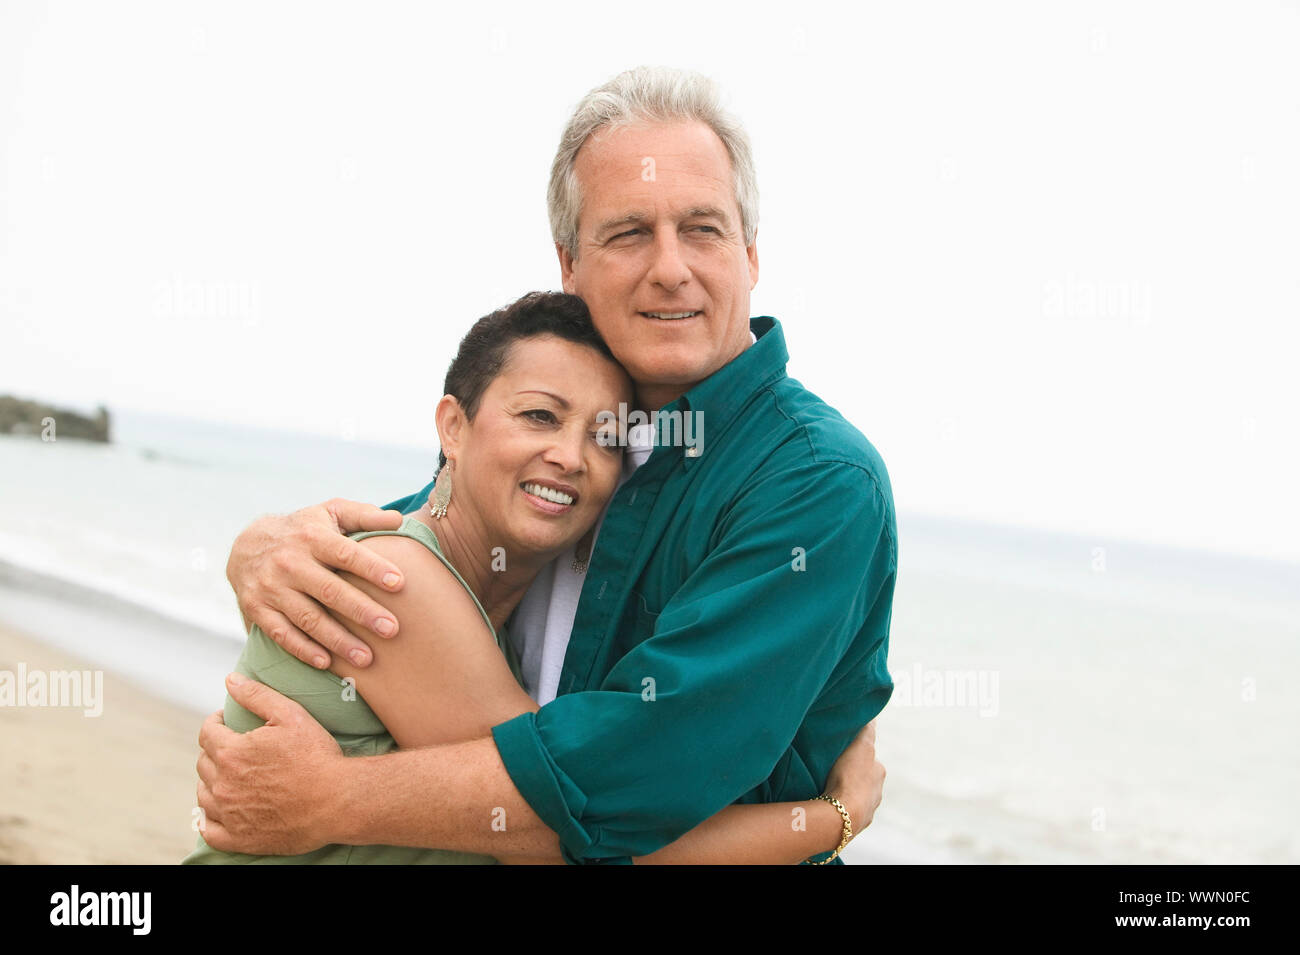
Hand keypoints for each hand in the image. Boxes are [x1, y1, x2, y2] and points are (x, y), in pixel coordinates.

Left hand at [195, 673, 347, 854]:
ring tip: (230, 776)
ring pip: (204, 795)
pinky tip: (220, 811)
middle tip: (233, 748)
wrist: (337, 801)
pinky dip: (209, 820)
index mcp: (232, 752)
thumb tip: (231, 680)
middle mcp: (223, 784)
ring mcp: (229, 814)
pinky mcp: (239, 839)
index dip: (215, 723)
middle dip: (215, 751)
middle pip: (203, 763)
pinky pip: (209, 831)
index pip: (207, 733)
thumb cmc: (317, 756)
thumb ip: (257, 696)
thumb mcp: (291, 716)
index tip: (225, 722)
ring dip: (212, 782)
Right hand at [226, 498, 403, 668]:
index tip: (399, 583)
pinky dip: (303, 649)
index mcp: (313, 537)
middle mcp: (290, 562)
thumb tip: (398, 520)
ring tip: (366, 658)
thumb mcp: (331, 512)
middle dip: (362, 611)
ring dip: (338, 640)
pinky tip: (326, 663)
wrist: (247, 545)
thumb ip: (365, 515)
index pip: (346, 553)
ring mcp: (272, 587)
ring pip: (308, 618)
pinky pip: (281, 633)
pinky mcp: (257, 608)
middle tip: (392, 630)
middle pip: (330, 591)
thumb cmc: (305, 530)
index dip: (372, 568)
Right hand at [823, 720, 884, 840]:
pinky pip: (847, 812)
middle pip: (864, 778)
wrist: (841, 814)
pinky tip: (829, 804)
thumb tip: (873, 715)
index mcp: (879, 772)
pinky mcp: (854, 825)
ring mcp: (867, 811)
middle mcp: (878, 792)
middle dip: (852, 775)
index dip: (856, 754)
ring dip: (846, 792)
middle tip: (833, 770)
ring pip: (856, 796)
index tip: (843, 752)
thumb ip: (867, 731)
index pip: (869, 758)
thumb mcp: (860, 746)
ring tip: (828, 788)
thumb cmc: (850, 777)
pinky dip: (840, 807)